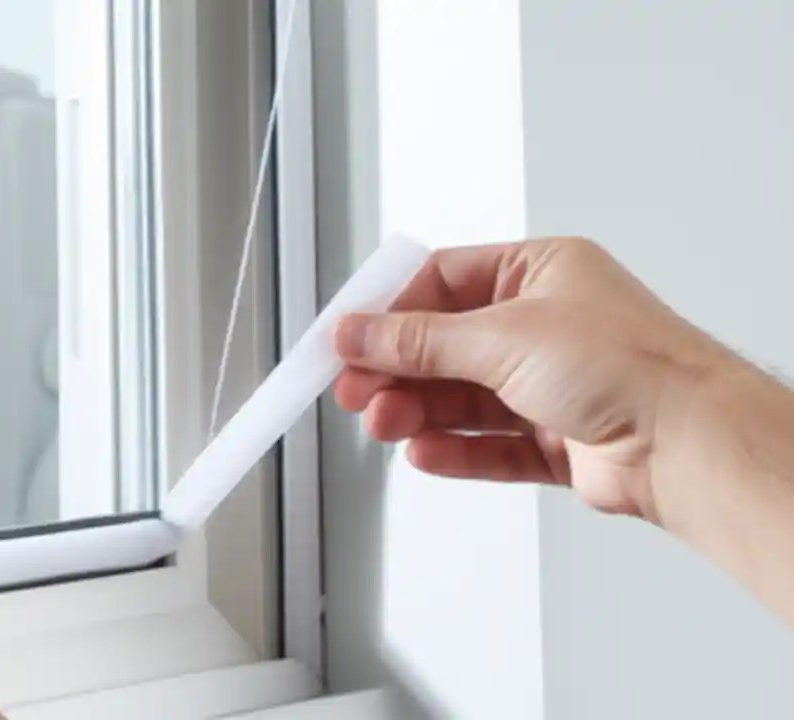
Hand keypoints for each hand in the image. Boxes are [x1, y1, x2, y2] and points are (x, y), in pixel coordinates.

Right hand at [334, 236, 735, 523]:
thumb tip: (359, 331)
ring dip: (418, 411)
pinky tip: (423, 451)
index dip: (390, 310)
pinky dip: (453, 449)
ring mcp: (552, 383)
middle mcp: (546, 325)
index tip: (348, 336)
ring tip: (384, 423)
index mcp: (539, 273)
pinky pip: (490, 443)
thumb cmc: (630, 366)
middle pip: (446, 345)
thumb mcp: (501, 336)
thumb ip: (420, 340)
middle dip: (398, 370)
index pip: (443, 281)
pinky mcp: (557, 439)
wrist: (689, 444)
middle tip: (356, 389)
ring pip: (463, 398)